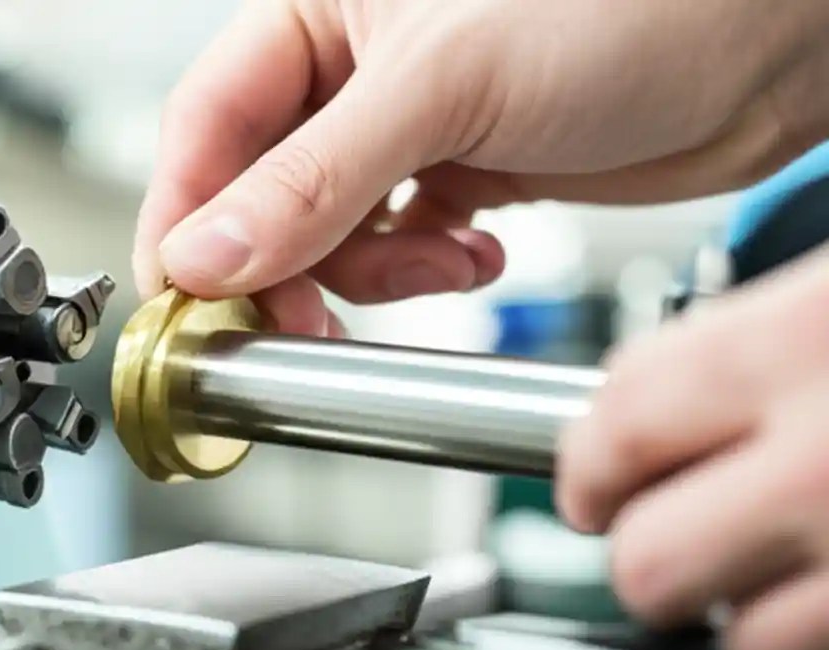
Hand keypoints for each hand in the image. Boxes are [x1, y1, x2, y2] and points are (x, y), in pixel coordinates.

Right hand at [135, 0, 828, 333]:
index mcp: (317, 15)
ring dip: (373, 275)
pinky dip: (426, 270)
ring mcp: (405, 130)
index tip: (185, 298)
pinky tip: (476, 250)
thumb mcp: (441, 87)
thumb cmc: (624, 2)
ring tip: (443, 263)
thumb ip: (314, 180)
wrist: (762, 44)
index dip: (186, 218)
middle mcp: (351, 74)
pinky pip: (398, 248)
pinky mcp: (457, 175)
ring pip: (329, 236)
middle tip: (301, 318)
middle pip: (260, 194)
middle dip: (284, 264)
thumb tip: (208, 254)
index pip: (207, 127)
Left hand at [557, 246, 828, 649]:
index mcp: (801, 345)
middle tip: (685, 529)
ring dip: (752, 613)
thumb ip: (751, 355)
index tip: (595, 481)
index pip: (615, 423)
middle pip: (647, 558)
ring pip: (738, 641)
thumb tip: (642, 416)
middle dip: (655, 551)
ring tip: (802, 561)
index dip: (591, 462)